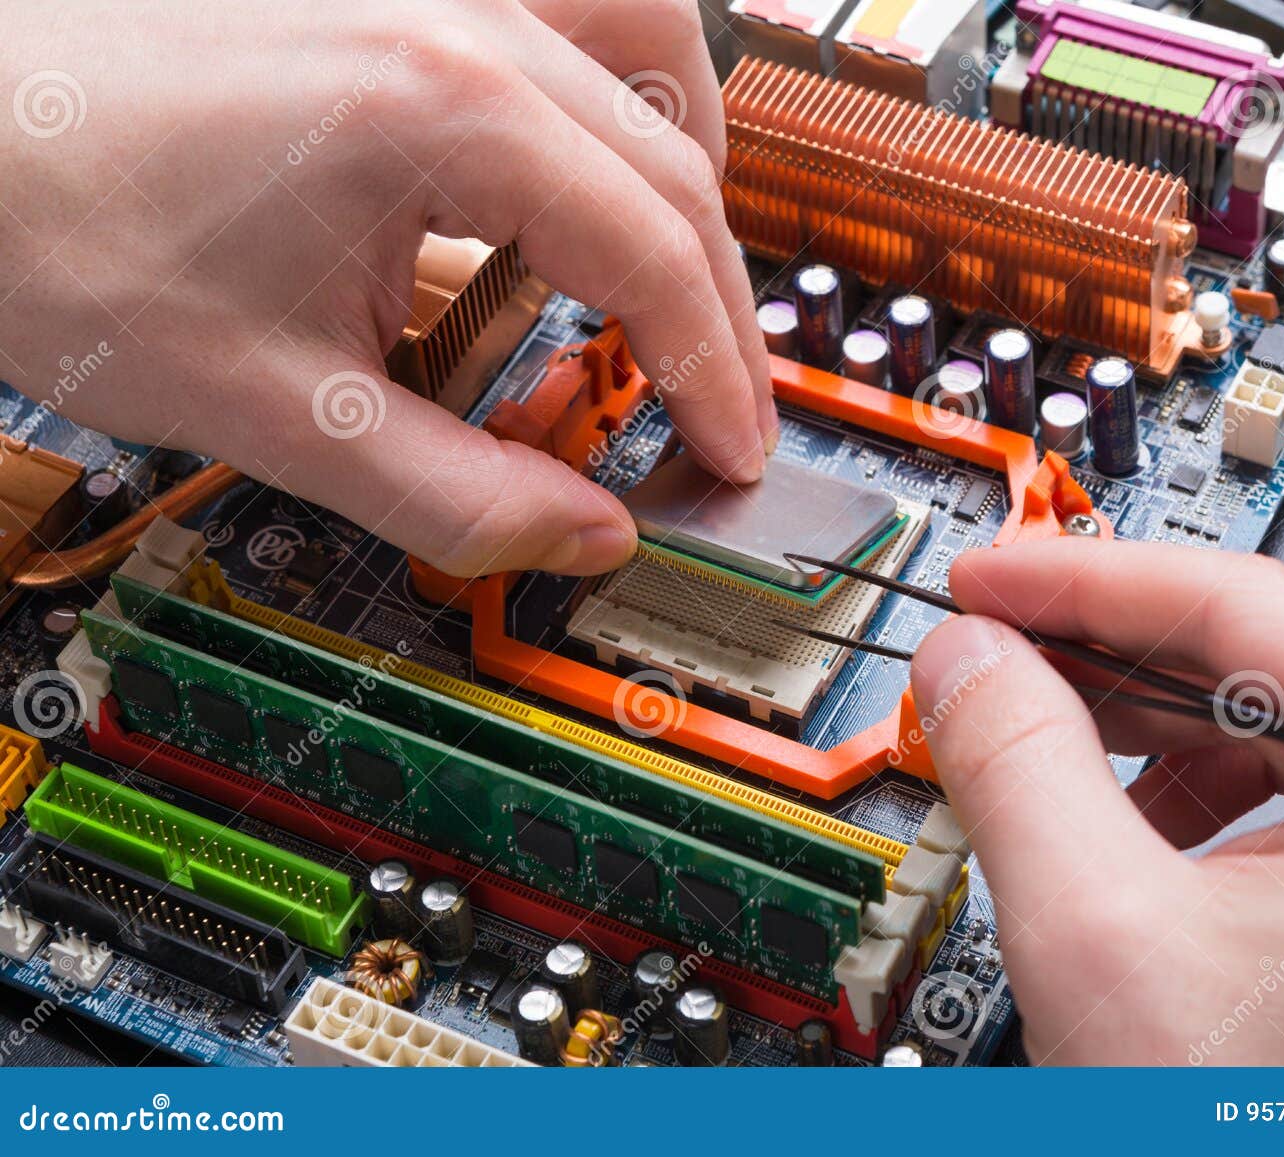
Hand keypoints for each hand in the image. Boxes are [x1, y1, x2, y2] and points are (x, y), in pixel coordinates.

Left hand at [1, 0, 774, 575]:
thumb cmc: (66, 227)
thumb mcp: (276, 407)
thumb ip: (456, 494)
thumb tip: (582, 534)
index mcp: (444, 109)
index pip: (653, 253)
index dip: (713, 374)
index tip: (732, 450)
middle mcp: (459, 17)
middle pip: (676, 161)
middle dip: (717, 302)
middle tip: (716, 404)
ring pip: (646, 42)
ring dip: (686, 163)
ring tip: (672, 273)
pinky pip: (559, 21)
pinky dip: (606, 103)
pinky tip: (568, 182)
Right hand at [911, 538, 1283, 1064]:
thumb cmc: (1276, 1151)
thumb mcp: (1100, 938)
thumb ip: (1017, 763)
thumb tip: (973, 661)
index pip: (1243, 607)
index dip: (1084, 582)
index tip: (990, 578)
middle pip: (1274, 666)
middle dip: (1112, 665)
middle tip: (998, 660)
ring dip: (1158, 737)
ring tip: (1059, 768)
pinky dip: (1215, 805)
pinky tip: (1144, 846)